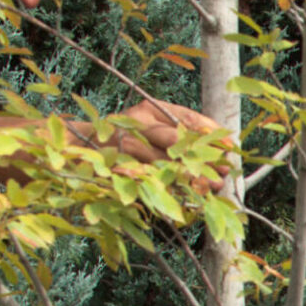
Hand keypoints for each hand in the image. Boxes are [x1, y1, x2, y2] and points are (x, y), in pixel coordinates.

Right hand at [70, 99, 230, 192]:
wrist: (73, 147)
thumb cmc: (122, 142)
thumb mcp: (152, 132)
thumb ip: (180, 138)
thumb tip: (223, 153)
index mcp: (151, 110)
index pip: (188, 118)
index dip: (213, 134)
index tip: (232, 148)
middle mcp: (138, 120)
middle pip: (178, 138)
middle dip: (204, 157)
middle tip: (225, 172)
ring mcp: (124, 140)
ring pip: (164, 159)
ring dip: (190, 175)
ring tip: (211, 187)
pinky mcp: (114, 160)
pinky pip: (147, 176)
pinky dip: (168, 187)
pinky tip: (185, 196)